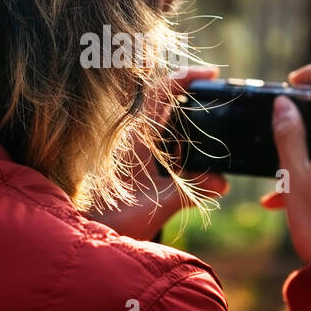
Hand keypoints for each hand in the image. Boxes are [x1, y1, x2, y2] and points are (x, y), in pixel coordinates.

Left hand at [85, 65, 229, 241]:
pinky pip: (151, 136)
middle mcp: (128, 134)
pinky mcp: (124, 159)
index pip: (163, 89)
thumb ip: (193, 190)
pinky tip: (185, 151)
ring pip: (155, 116)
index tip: (212, 73)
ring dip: (180, 114)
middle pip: (160, 97)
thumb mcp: (160, 204)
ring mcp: (125, 145)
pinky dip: (171, 135)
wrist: (87, 238)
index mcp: (136, 134)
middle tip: (216, 94)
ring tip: (206, 121)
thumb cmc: (114, 219)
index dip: (187, 76)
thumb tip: (223, 182)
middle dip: (189, 91)